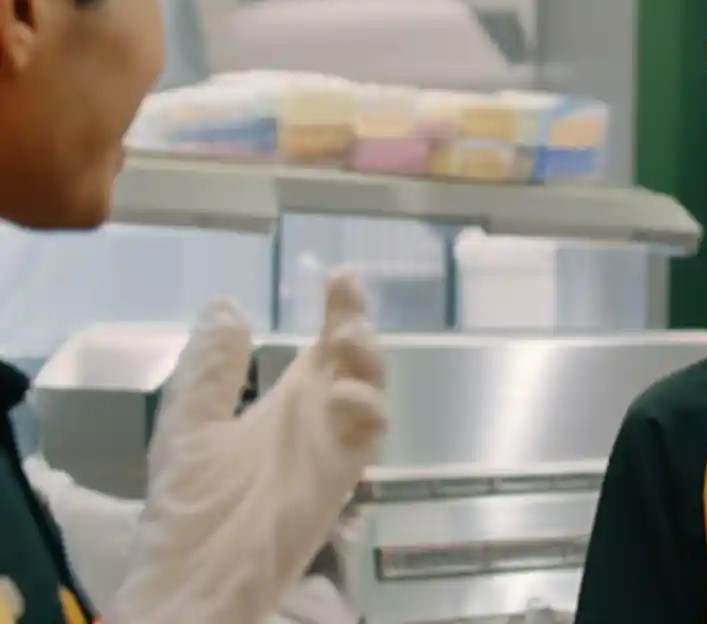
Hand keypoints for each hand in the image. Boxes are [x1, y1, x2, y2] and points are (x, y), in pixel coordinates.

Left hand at [109, 270, 385, 623]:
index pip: (324, 347)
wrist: (194, 573)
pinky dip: (367, 406)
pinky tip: (343, 394)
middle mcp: (316, 418)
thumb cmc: (191, 505)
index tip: (340, 275)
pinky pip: (370, 433)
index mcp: (287, 403)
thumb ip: (212, 369)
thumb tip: (227, 304)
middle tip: (345, 296)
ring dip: (368, 357)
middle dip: (357, 321)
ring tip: (342, 338)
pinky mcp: (339, 473)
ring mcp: (331, 444)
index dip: (339, 309)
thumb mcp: (190, 421)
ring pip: (373, 388)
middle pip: (356, 359)